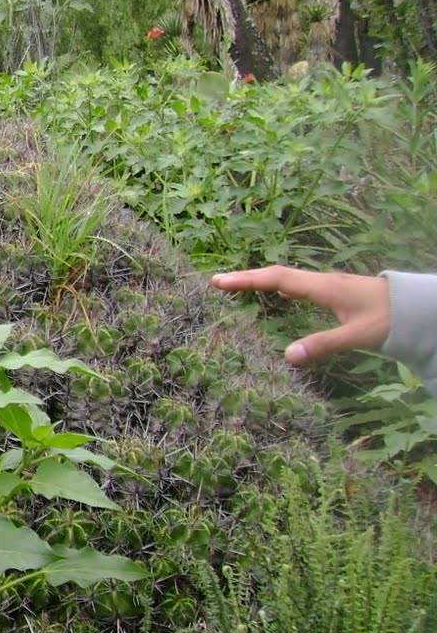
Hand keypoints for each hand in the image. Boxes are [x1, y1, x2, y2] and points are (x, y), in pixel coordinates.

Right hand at [210, 266, 390, 364]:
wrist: (418, 307)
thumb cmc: (389, 320)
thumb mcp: (357, 336)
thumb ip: (323, 345)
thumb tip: (288, 357)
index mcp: (323, 287)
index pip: (277, 279)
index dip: (247, 281)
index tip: (219, 281)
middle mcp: (321, 281)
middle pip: (276, 274)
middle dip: (246, 278)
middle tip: (216, 281)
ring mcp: (328, 285)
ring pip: (286, 277)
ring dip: (260, 280)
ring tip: (236, 285)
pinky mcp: (334, 291)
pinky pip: (297, 283)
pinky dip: (277, 285)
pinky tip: (276, 291)